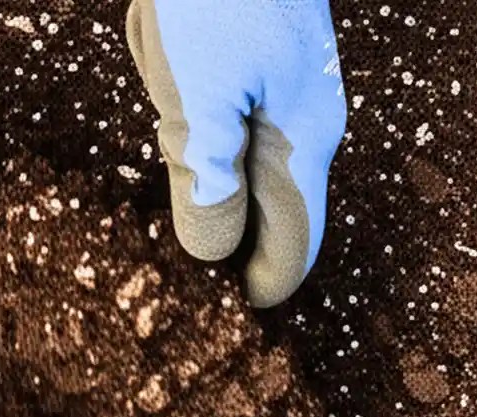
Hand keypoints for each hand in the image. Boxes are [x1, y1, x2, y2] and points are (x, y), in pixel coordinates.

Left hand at [127, 0, 346, 306]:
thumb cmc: (211, 2)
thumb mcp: (197, 95)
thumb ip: (207, 177)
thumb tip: (212, 255)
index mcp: (299, 142)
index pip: (295, 243)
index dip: (263, 287)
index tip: (231, 323)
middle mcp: (301, 127)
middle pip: (278, 216)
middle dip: (239, 259)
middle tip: (190, 304)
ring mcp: (281, 99)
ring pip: (255, 178)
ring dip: (221, 215)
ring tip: (176, 256)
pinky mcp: (256, 76)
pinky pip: (236, 140)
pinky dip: (209, 168)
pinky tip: (177, 174)